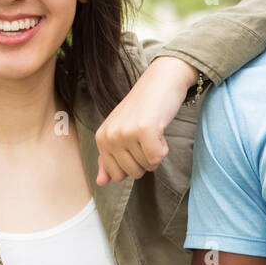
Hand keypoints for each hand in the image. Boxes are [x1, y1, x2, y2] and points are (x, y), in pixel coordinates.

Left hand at [95, 55, 198, 184]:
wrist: (160, 81)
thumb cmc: (142, 109)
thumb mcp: (120, 133)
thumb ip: (109, 158)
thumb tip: (101, 183)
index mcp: (101, 138)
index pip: (116, 175)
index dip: (132, 164)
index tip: (134, 144)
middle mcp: (110, 136)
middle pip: (133, 173)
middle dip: (145, 160)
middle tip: (145, 136)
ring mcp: (126, 133)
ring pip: (147, 166)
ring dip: (156, 152)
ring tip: (152, 130)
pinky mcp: (144, 130)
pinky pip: (158, 158)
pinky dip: (164, 148)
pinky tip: (159, 130)